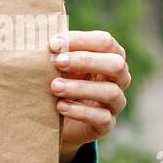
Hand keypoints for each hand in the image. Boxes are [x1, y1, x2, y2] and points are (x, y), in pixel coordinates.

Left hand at [49, 30, 129, 162]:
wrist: (56, 119)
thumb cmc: (60, 81)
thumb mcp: (59, 65)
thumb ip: (57, 51)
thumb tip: (43, 38)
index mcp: (110, 56)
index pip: (104, 41)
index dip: (80, 40)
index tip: (53, 45)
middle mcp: (119, 78)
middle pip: (116, 64)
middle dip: (85, 61)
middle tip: (58, 63)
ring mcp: (116, 102)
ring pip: (110, 92)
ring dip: (80, 88)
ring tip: (54, 87)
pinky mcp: (107, 124)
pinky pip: (102, 118)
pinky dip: (80, 111)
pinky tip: (60, 107)